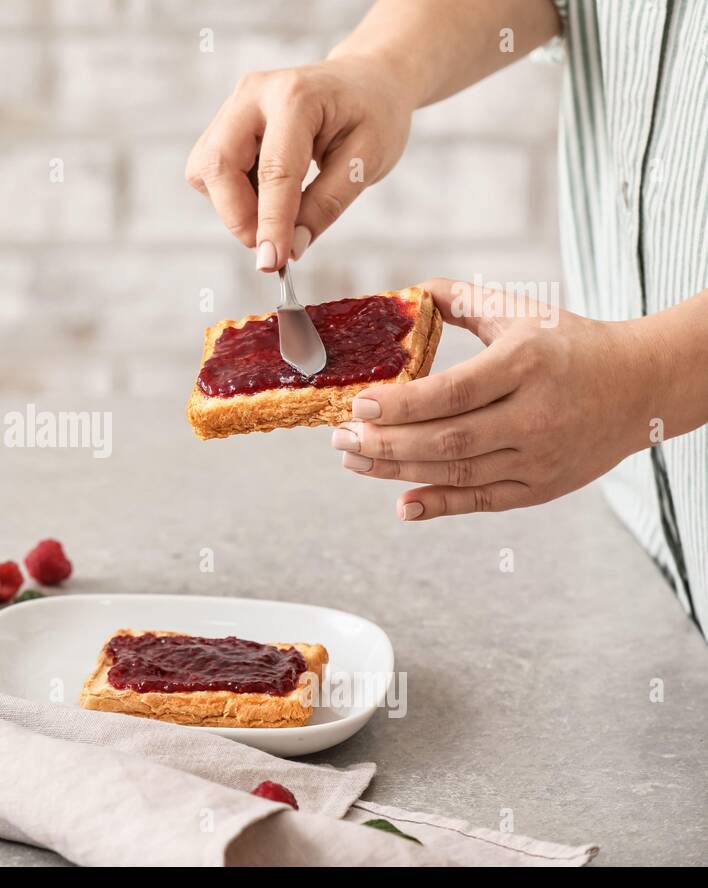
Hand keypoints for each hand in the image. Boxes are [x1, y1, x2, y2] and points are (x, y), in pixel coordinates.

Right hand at [185, 55, 414, 269]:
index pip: (275, 171)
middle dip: (238, 216)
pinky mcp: (224, 123)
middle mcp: (254, 94)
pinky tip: (267, 191)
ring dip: (235, 206)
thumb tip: (289, 248)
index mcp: (296, 96)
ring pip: (207, 171)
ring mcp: (234, 106)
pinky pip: (210, 171)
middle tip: (270, 244)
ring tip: (279, 208)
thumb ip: (326, 205)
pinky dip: (233, 194)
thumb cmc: (371, 114)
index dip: (270, 223)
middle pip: (218, 164)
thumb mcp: (367, 161)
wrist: (365, 80)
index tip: (272, 263)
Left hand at [331, 278, 660, 520]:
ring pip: (458, 472)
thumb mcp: (521, 314)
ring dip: (397, 470)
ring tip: (354, 459)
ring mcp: (539, 457)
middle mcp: (534, 415)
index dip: (401, 405)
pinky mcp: (541, 487)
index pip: (452, 392)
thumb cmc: (570, 345)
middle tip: (339, 438)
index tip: (357, 404)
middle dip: (385, 443)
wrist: (640, 386)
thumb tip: (408, 292)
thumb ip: (462, 302)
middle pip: (447, 439)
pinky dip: (439, 505)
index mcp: (526, 365)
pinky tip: (401, 503)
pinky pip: (482, 501)